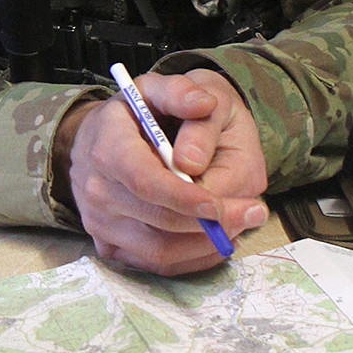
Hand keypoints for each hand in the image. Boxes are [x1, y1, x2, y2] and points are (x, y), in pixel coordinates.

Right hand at [59, 70, 269, 275]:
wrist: (97, 141)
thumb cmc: (133, 115)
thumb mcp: (157, 89)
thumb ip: (181, 92)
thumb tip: (204, 105)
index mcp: (106, 149)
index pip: (145, 183)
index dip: (184, 198)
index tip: (221, 203)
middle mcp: (97, 192)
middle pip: (159, 222)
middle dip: (211, 222)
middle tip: (255, 212)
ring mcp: (99, 224)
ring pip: (160, 251)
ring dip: (206, 244)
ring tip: (241, 224)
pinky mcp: (108, 246)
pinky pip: (155, 264)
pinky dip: (191, 258)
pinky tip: (216, 238)